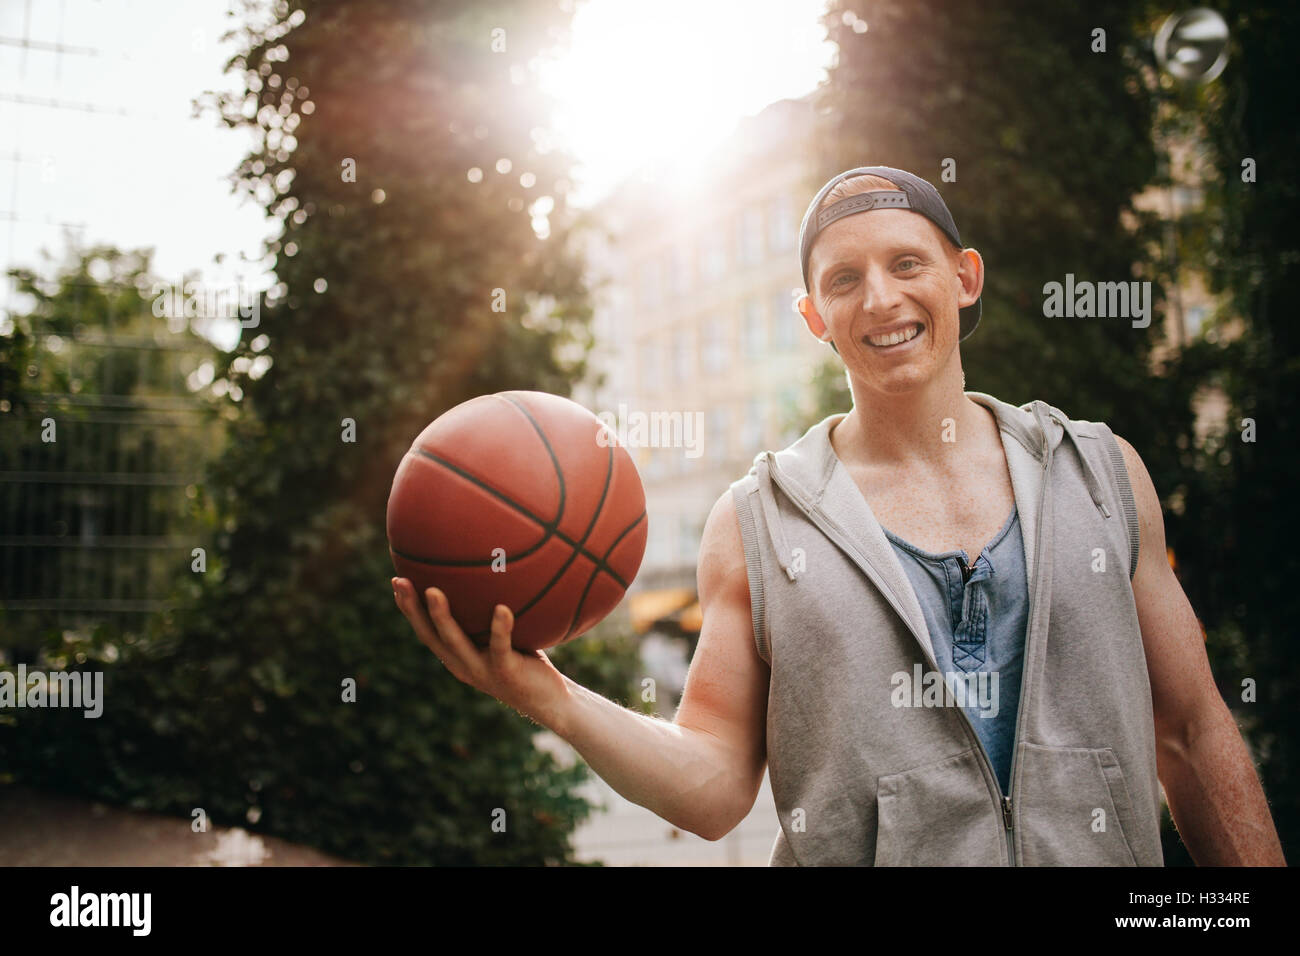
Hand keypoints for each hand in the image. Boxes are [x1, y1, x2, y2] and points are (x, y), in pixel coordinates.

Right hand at [391, 577, 569, 728]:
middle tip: (400, 581)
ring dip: (442, 617)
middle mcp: (462, 665)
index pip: (425, 631)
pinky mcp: (506, 672)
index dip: (408, 608)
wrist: (549, 701)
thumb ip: (488, 615)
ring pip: (455, 642)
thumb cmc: (525, 661)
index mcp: (456, 657)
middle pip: (429, 635)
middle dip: (412, 609)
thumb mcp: (501, 637)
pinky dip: (500, 628)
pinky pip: (501, 647)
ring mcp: (482, 670)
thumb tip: (489, 571)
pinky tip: (502, 608)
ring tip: (433, 591)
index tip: (396, 581)